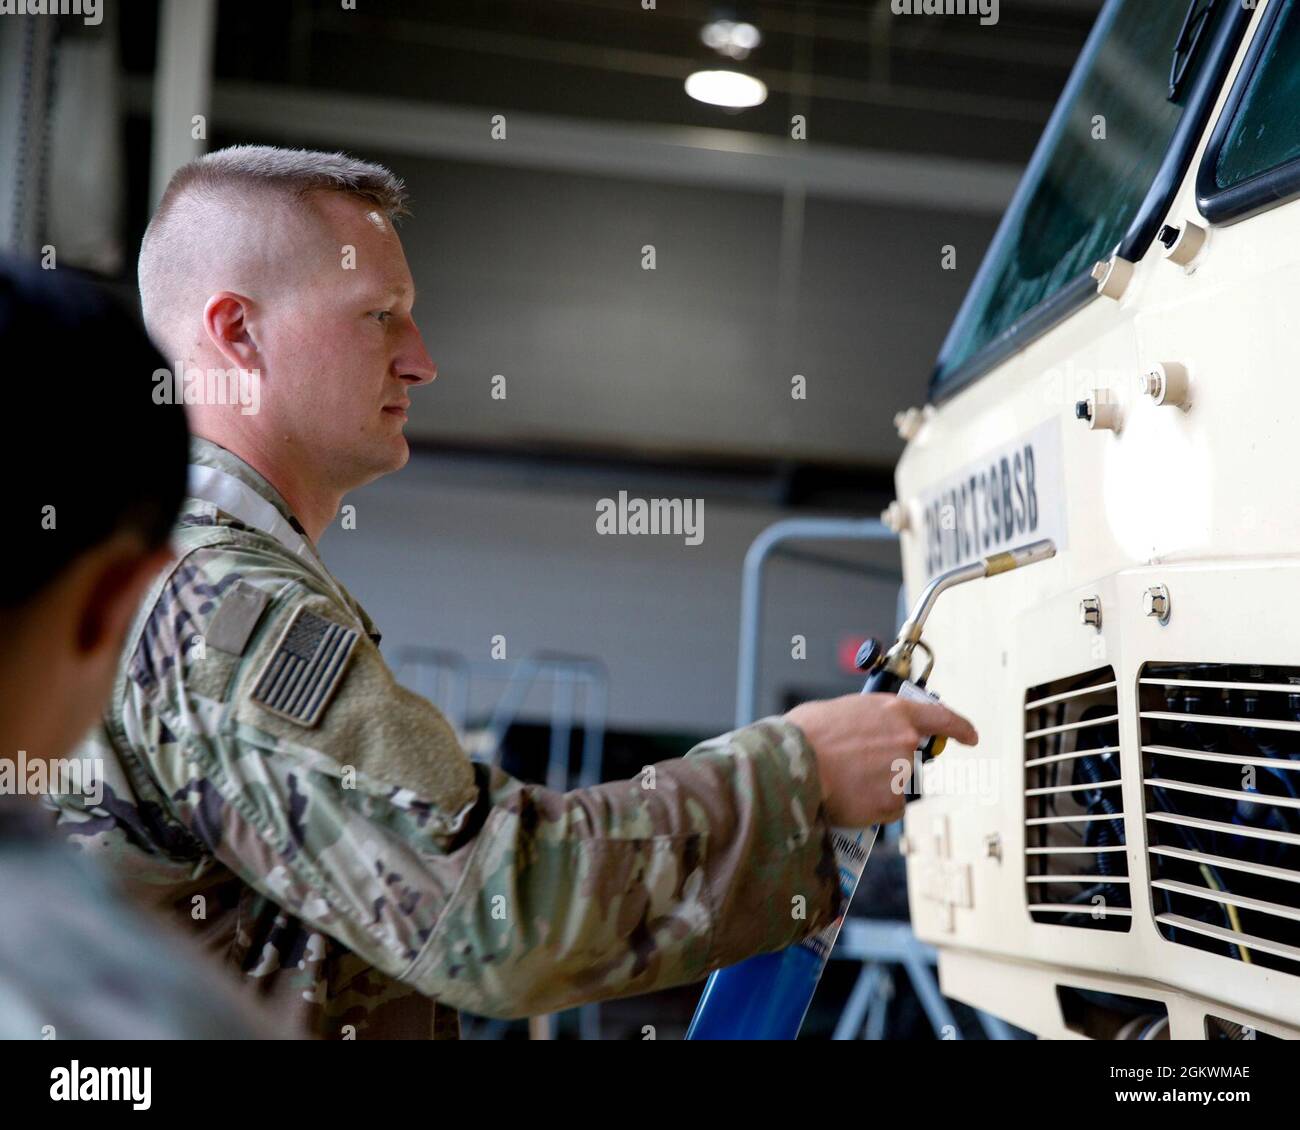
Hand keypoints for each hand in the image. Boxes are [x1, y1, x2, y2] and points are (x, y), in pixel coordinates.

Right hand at [784, 693, 977, 826]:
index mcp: (894, 711)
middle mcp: (905, 741)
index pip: (942, 717)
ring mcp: (901, 773)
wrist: (792, 766)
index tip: (970, 737)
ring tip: (844, 782)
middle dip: (892, 766)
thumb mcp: (836, 710)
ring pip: (897, 785)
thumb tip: (861, 732)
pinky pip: (888, 809)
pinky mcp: (892, 803)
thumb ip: (862, 720)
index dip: (960, 728)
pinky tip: (848, 798)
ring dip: (877, 787)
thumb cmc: (804, 735)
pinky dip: (871, 808)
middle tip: (861, 768)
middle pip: (911, 759)